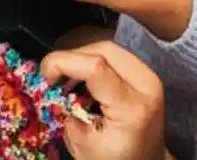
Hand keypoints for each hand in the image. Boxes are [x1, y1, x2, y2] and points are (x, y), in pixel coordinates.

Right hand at [41, 42, 167, 159]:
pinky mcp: (147, 76)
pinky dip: (93, 60)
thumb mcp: (79, 141)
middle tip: (55, 77)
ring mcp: (151, 79)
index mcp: (131, 109)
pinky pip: (115, 56)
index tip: (45, 79)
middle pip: (102, 50)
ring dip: (82, 58)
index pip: (94, 66)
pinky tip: (83, 78)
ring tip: (68, 78)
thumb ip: (63, 108)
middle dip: (71, 58)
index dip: (61, 63)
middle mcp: (147, 88)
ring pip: (108, 48)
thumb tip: (47, 82)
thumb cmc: (113, 159)